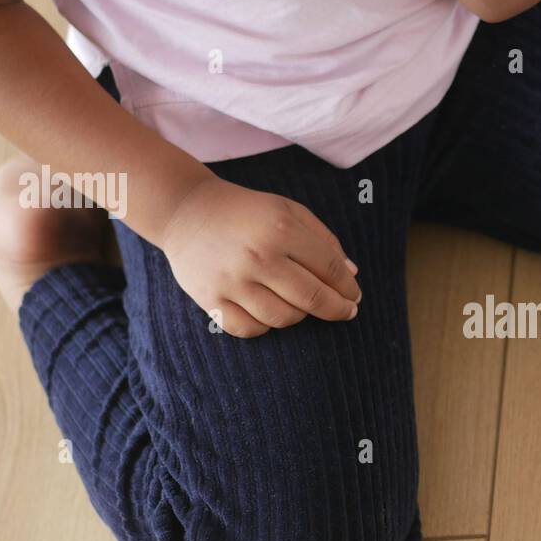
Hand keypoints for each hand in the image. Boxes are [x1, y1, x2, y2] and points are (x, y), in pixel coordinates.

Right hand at [159, 176, 361, 337]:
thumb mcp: (289, 211)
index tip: (354, 296)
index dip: (347, 287)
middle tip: (346, 311)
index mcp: (281, 229)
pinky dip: (266, 326)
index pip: (328, 268)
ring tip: (302, 306)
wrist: (186, 211)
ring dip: (301, 315)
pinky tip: (271, 312)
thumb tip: (351, 275)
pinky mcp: (210, 299)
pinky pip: (250, 329)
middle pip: (312, 298)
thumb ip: (324, 240)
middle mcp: (258, 256)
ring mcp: (232, 281)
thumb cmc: (247, 212)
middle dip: (336, 309)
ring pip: (284, 318)